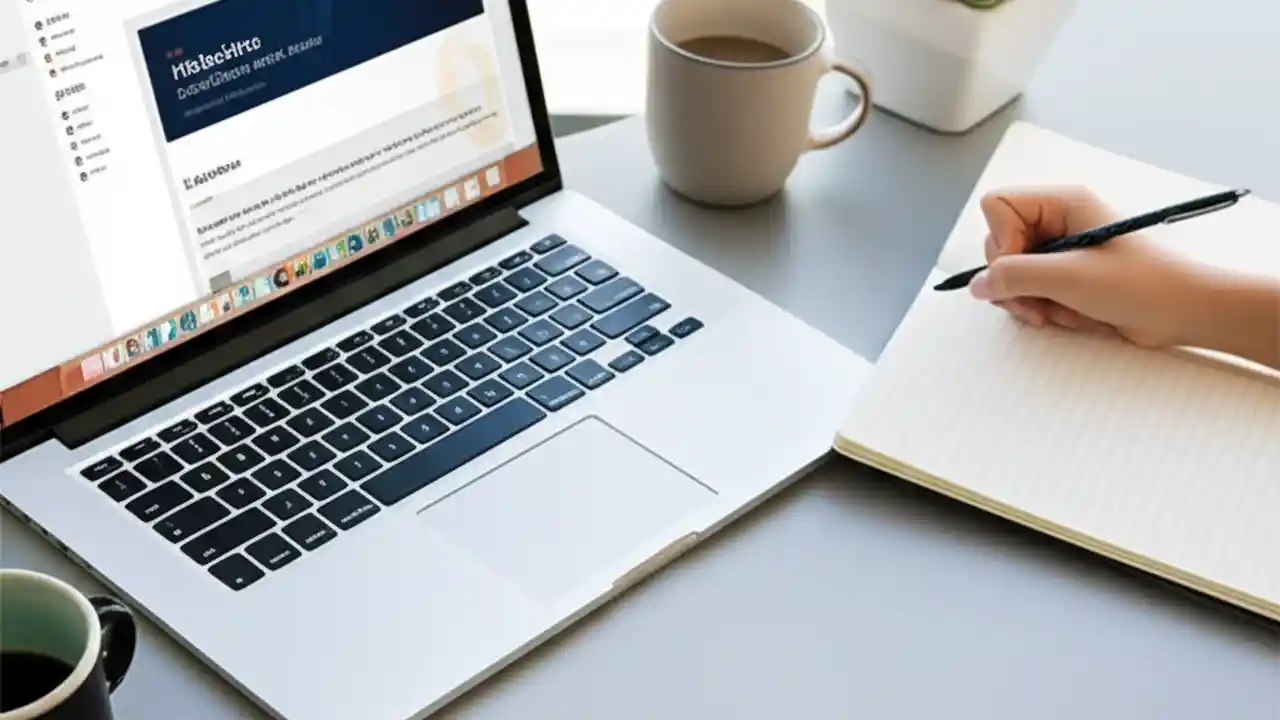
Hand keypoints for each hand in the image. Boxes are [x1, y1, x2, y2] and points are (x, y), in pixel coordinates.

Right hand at [970, 186, 1203, 348]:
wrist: (1186, 312)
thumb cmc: (1141, 284)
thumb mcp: (1071, 278)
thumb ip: (1015, 277)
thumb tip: (976, 284)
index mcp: (1063, 203)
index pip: (997, 206)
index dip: (1001, 241)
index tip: (1025, 268)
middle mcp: (1058, 221)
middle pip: (1000, 244)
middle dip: (1012, 281)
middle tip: (1035, 305)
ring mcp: (1061, 250)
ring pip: (1011, 273)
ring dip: (1027, 300)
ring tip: (1056, 314)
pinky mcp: (1067, 277)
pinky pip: (1030, 291)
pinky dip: (1042, 309)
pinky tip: (1069, 316)